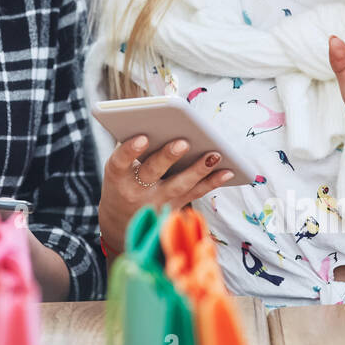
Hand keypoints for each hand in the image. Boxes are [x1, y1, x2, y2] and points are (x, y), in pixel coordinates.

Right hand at [98, 136, 233, 255]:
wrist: (121, 222)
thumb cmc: (122, 181)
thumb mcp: (118, 168)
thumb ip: (134, 148)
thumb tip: (162, 121)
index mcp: (116, 177)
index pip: (119, 162)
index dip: (130, 151)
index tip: (143, 137)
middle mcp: (134, 191)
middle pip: (151, 172)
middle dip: (168, 157)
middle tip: (184, 142)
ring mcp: (156, 202)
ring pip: (179, 185)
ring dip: (198, 169)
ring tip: (214, 154)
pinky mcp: (174, 208)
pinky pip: (195, 194)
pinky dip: (212, 182)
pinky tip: (228, 170)